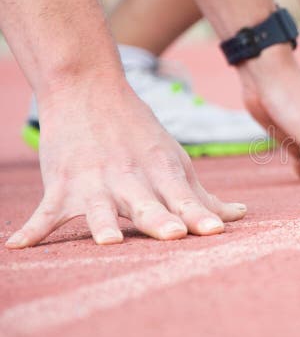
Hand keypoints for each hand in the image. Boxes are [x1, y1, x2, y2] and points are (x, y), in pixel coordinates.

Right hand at [6, 82, 245, 248]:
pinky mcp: (61, 184)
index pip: (183, 198)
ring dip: (103, 223)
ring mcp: (93, 181)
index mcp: (161, 172)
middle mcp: (130, 178)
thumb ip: (203, 195)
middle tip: (174, 235)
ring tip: (108, 240)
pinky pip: (46, 210)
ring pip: (100, 207)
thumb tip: (240, 216)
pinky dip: (32, 228)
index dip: (199, 216)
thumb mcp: (174, 160)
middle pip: (147, 204)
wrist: (88, 89)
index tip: (217, 231)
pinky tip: (18, 246)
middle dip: (160, 220)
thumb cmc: (139, 133)